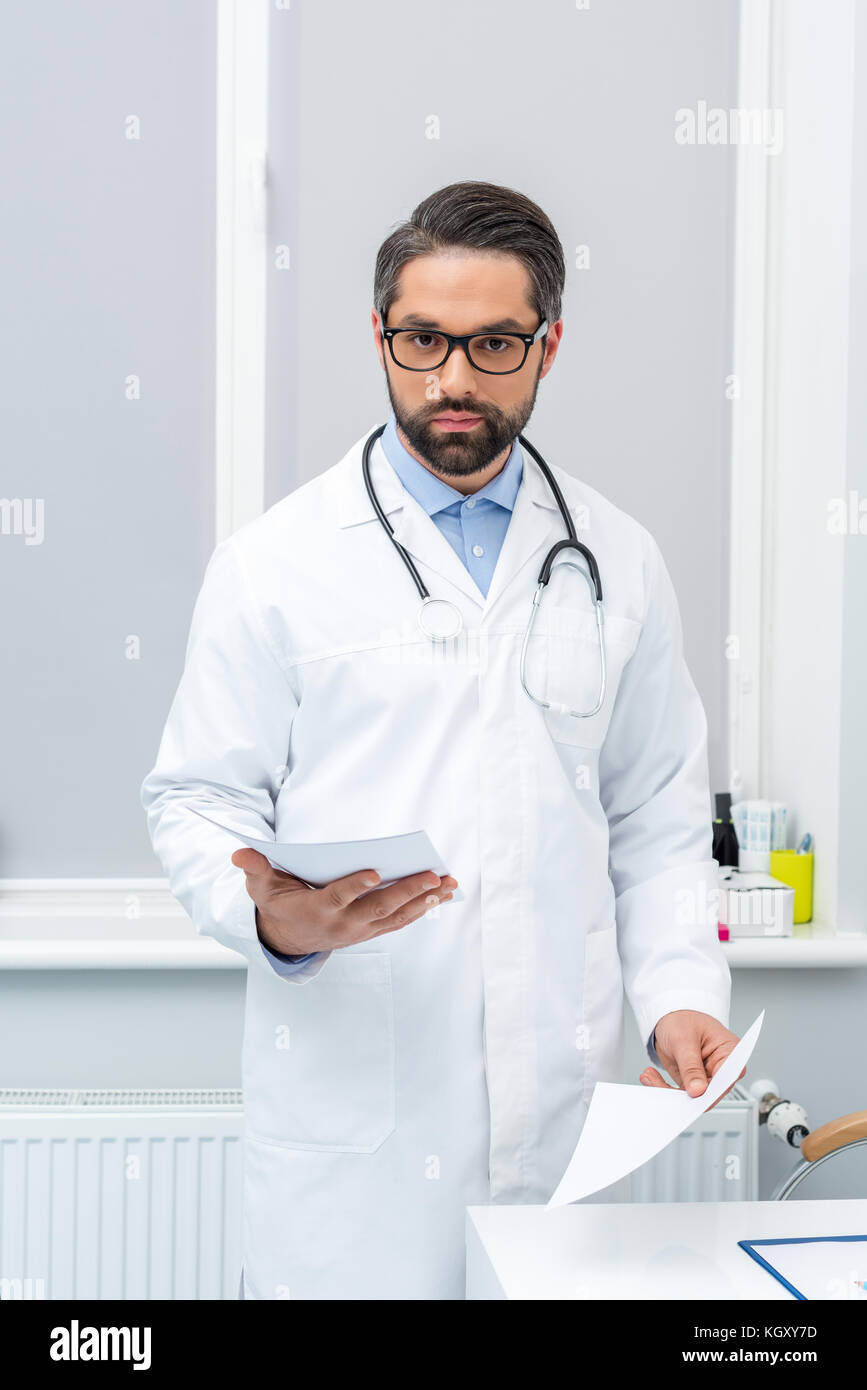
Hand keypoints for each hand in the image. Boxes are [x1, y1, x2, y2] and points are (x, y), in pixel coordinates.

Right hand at [231, 848, 457, 956]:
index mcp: (317, 909)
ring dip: (425, 900)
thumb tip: (239, 853)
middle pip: (380, 907)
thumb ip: (255, 868)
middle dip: (409, 891)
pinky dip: (423, 908)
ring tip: (450, 884)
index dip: (357, 886)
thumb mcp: (261, 887)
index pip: (339, 897)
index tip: (376, 872)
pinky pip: (401, 920)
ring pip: (397, 916)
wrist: (288, 939)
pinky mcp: (371, 930)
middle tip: (433, 875)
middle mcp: (343, 923)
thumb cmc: (277, 905)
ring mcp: (360, 930)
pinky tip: (442, 894)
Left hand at [639, 1009, 743, 1109]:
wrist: (668, 1017)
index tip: (696, 1094)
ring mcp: (706, 1077)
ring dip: (668, 1091)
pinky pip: (680, 1095)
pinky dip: (663, 1088)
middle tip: (664, 1089)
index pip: (728, 1078)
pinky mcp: (692, 1082)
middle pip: (710, 1094)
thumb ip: (691, 1066)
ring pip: (693, 1098)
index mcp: (730, 1052)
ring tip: (650, 1078)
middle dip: (685, 1094)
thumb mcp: (684, 1039)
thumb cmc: (682, 1019)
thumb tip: (698, 1090)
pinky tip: (651, 1077)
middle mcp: (720, 1068)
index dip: (713, 1091)